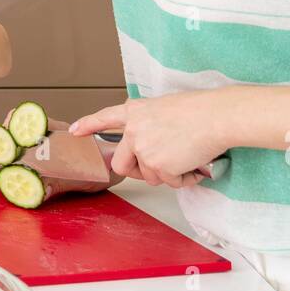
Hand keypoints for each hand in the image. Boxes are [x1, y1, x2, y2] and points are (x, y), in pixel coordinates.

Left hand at [70, 92, 225, 188]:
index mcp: (135, 112)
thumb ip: (149, 123)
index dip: (89, 125)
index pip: (105, 118)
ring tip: (187, 158)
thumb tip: (148, 144)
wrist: (215, 117)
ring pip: (150, 176)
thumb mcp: (165, 107)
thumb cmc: (199, 110)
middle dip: (137, 171)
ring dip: (169, 173)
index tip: (74, 131)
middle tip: (158, 168)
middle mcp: (134, 131)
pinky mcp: (158, 167)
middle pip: (121, 164)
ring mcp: (143, 150)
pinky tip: (194, 165)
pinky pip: (169, 183)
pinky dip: (183, 179)